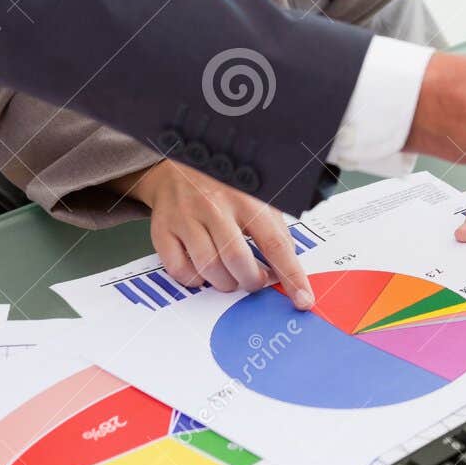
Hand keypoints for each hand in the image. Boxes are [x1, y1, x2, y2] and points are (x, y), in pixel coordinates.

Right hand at [114, 159, 313, 309]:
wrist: (177, 165)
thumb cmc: (222, 186)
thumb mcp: (256, 196)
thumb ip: (274, 230)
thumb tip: (288, 268)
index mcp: (246, 198)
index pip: (275, 243)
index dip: (291, 275)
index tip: (303, 299)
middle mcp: (215, 206)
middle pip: (238, 259)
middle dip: (251, 281)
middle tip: (254, 281)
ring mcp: (186, 217)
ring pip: (209, 267)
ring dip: (225, 283)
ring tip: (230, 276)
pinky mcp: (163, 229)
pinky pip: (179, 269)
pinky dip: (194, 280)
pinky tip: (203, 271)